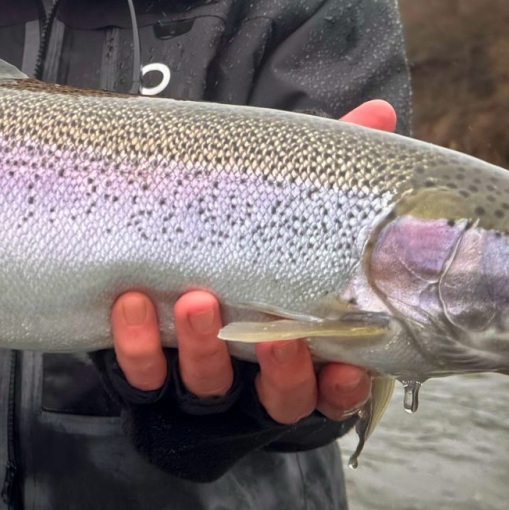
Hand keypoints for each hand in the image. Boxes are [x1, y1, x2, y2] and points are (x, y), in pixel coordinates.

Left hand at [108, 98, 395, 423]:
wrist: (157, 234)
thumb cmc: (249, 229)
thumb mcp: (289, 200)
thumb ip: (329, 166)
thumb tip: (378, 112)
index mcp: (307, 347)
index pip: (337, 387)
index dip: (343, 385)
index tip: (349, 365)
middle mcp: (257, 377)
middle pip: (279, 397)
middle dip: (280, 367)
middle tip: (274, 330)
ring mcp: (198, 380)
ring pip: (206, 387)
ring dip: (202, 349)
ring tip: (195, 300)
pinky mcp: (144, 373)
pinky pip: (139, 375)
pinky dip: (136, 346)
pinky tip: (130, 303)